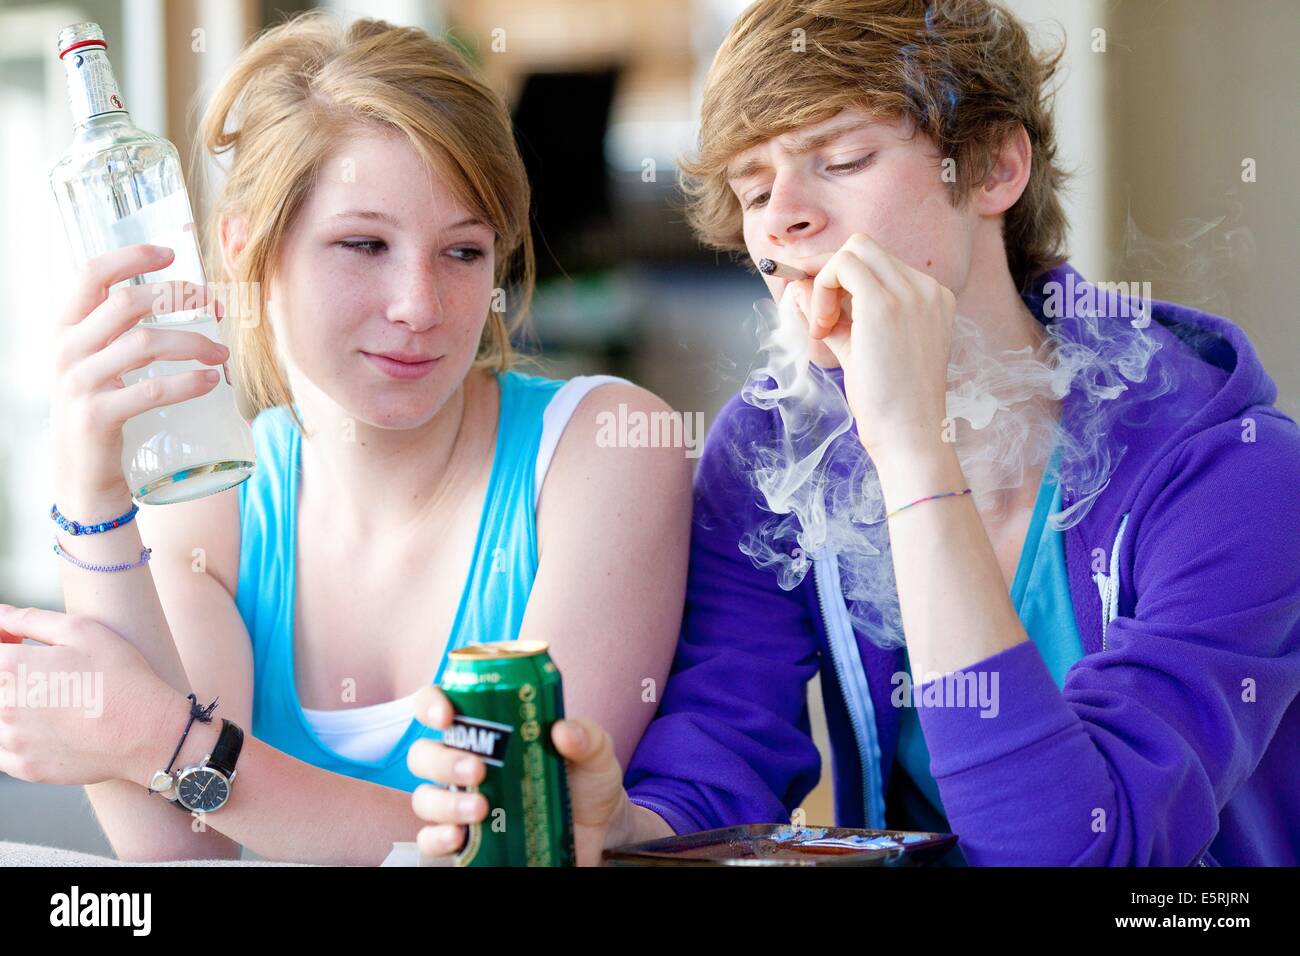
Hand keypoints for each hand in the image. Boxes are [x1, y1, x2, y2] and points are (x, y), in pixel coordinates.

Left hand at [0, 604, 173, 784]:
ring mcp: (11, 741)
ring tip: (52, 701)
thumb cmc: (121, 676)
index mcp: (13, 668)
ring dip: (13, 706)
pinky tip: (49, 727)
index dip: (4, 642)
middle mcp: (3, 705)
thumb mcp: (84, 631)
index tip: (18, 642)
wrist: (148, 732)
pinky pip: (3, 749)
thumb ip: (31, 619)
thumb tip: (0, 615)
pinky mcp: (24, 767)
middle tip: (44, 672)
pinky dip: (17, 737)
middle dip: (10, 674)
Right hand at [50, 243, 228, 509]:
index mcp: (65, 328)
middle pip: (129, 302)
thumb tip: (180, 295)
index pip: (91, 274)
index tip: (172, 253)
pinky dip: (187, 382)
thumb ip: (123, 331)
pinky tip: (210, 381)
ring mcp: (79, 383)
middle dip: (180, 298)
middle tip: (216, 308)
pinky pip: (151, 389)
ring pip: (146, 343)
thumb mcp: (100, 362)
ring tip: (221, 354)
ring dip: (194, 343)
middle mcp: (66, 349)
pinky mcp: (97, 416)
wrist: (84, 475)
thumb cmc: (103, 409)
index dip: (132, 257)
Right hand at [407, 685, 633, 866]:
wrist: (599, 828)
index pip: (438, 705)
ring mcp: (461, 802)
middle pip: (424, 754)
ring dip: (444, 803)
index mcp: (486, 730)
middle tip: (477, 770)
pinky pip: (429, 841)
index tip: (447, 717)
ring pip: (424, 798)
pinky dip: (437, 839)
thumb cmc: (586, 778)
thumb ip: (585, 735)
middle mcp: (464, 762)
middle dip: (443, 761)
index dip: (431, 705)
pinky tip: (459, 837)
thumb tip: (562, 731)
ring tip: (481, 809)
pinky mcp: (467, 840)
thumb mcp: (595, 750)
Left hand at [787, 232, 956, 464]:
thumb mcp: (862, 349)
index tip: (821, 311)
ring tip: (822, 328)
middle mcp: (926, 289)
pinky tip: (822, 329)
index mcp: (931, 298)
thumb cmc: (889, 402)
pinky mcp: (884, 304)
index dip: (839, 279)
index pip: (878, 264)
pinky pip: (840, 267)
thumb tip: (797, 288)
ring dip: (823, 282)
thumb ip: (835, 317)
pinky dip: (820, 290)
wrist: (909, 434)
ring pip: (851, 250)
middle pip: (863, 247)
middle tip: (814, 312)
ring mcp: (910, 293)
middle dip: (826, 271)